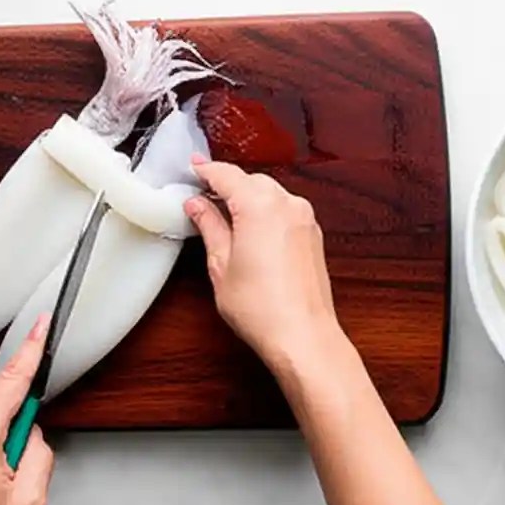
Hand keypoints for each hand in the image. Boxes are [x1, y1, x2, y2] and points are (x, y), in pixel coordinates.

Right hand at [183, 156, 342, 371]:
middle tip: (200, 195)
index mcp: (260, 205)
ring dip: (247, 198)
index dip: (205, 169)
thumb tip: (197, 206)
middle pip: (250, 181)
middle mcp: (288, 204)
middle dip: (226, 184)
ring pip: (270, 194)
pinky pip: (284, 210)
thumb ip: (209, 227)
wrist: (303, 336)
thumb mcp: (221, 265)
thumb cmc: (262, 308)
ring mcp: (305, 219)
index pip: (226, 174)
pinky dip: (265, 211)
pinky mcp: (312, 235)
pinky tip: (249, 229)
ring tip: (222, 215)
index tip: (192, 167)